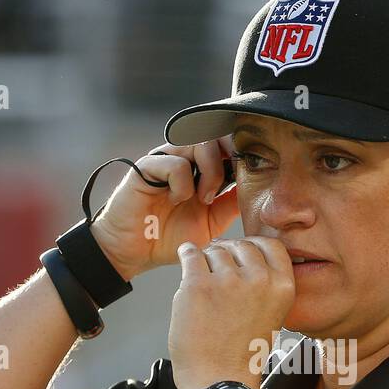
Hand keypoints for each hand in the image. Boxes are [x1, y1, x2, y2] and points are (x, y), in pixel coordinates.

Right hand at [88, 136, 240, 281]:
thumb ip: (229, 205)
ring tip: (204, 199)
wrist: (133, 253)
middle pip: (218, 135)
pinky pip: (175, 162)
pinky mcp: (146, 167)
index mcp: (200, 169)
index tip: (249, 178)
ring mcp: (165, 160)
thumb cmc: (168, 238)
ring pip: (200, 142)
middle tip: (227, 187)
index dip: (241, 155)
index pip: (227, 145)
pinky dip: (183, 184)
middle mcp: (184, 158)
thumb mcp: (211, 224)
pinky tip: (176, 200)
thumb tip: (256, 190)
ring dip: (210, 172)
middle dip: (230, 158)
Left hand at [169, 237, 295, 388]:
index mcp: (282, 287)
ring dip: (206, 261)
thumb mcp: (272, 316)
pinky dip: (187, 256)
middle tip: (217, 270)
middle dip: (227, 253)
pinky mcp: (199, 285)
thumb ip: (265, 285)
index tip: (241, 253)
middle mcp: (259, 280)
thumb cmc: (243, 355)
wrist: (220, 381)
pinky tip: (187, 263)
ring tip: (204, 284)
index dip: (252, 246)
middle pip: (240, 245)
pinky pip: (191, 255)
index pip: (270, 245)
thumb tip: (245, 254)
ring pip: (214, 250)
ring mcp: (228, 281)